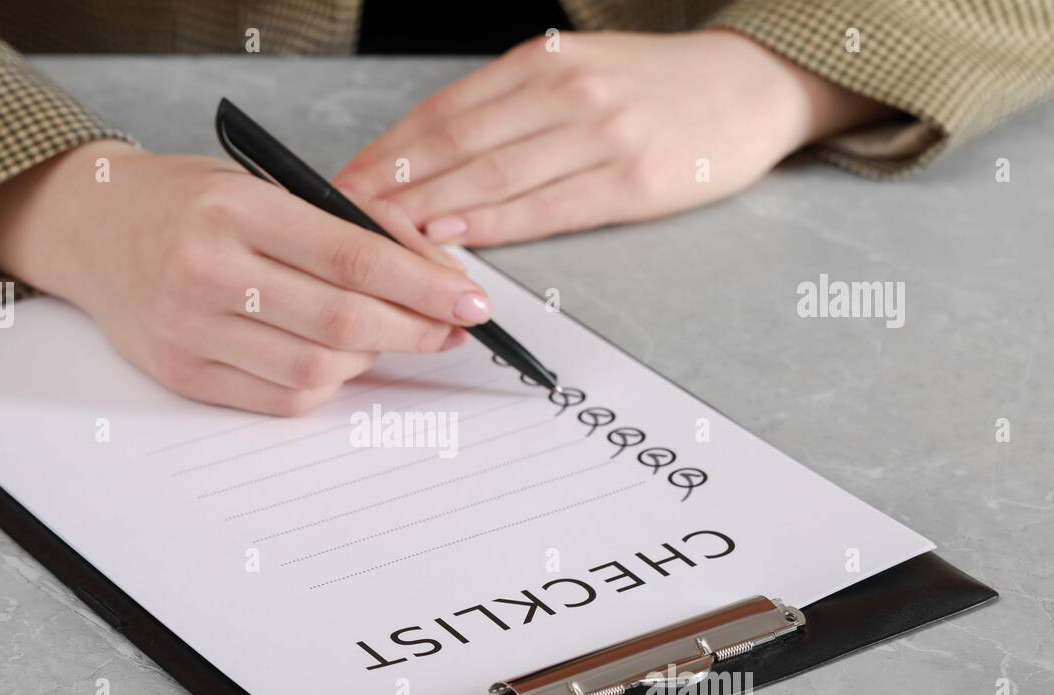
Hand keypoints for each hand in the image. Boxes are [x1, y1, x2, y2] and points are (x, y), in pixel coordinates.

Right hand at [0, 142, 492, 414]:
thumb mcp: (266, 186)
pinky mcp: (182, 374)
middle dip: (414, 330)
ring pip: (317, 369)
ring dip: (371, 358)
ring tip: (382, 334)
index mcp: (235, 209)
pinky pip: (282, 398)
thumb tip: (434, 277)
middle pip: (342, 322)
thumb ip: (346, 226)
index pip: (353, 257)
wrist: (94, 229)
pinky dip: (326, 383)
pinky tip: (335, 358)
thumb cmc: (189, 203)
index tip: (470, 301)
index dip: (423, 286)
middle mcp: (206, 271)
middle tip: (449, 328)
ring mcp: (190, 330)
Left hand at [335, 30, 895, 245]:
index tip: (340, 182)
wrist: (752, 86)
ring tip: (376, 234)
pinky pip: (545, 206)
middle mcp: (563, 92)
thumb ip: (510, 110)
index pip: (443, 112)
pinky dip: (491, 223)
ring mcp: (598, 134)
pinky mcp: (632, 179)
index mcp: (542, 65)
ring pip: (490, 174)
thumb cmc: (654, 90)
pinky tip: (450, 235)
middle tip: (337, 216)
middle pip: (455, 143)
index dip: (386, 151)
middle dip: (388, 185)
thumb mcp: (576, 75)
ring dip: (425, 209)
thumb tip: (432, 156)